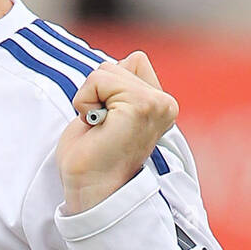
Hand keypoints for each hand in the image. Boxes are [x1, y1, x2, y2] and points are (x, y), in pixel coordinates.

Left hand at [56, 51, 177, 214]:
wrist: (90, 190)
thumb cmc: (93, 156)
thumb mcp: (110, 109)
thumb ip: (123, 85)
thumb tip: (131, 58)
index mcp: (160, 105)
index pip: (132, 62)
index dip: (106, 89)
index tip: (107, 123)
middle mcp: (165, 104)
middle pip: (117, 64)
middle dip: (96, 92)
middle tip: (101, 128)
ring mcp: (156, 104)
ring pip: (106, 70)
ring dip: (90, 98)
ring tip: (99, 128)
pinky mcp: (142, 106)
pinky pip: (99, 79)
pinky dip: (86, 101)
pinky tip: (96, 128)